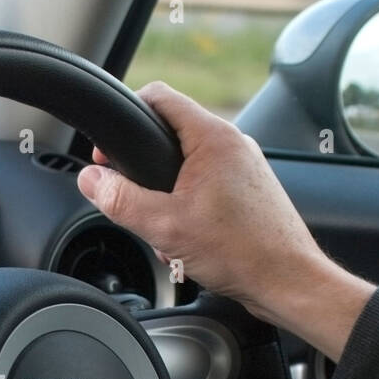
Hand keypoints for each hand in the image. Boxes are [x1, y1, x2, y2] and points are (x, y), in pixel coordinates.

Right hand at [77, 82, 374, 360]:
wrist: (288, 281)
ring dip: (166, 197)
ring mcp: (244, 167)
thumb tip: (91, 180)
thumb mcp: (165, 227)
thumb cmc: (243, 252)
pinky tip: (187, 242)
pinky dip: (189, 208)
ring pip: (188, 166)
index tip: (109, 152)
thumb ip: (121, 200)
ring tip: (165, 230)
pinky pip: (207, 186)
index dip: (125, 117)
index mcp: (213, 137)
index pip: (158, 97)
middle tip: (131, 197)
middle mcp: (233, 144)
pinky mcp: (249, 190)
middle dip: (144, 170)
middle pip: (170, 135)